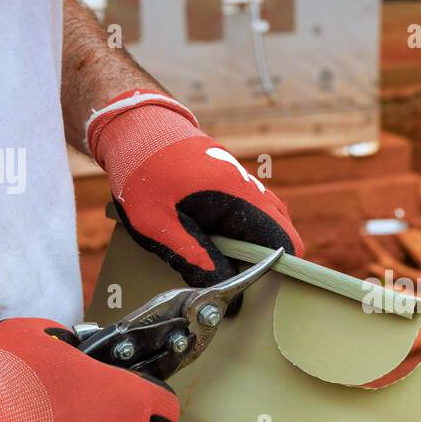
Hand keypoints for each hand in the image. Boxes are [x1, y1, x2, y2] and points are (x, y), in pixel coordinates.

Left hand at [86, 90, 302, 286]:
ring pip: (268, 227)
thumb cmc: (142, 172)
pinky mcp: (234, 186)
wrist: (134, 127)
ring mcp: (245, 186)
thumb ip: (195, 260)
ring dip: (251, 249)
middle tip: (228, 280)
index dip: (274, 272)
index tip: (246, 289)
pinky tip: (211, 242)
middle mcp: (251, 190)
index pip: (286, 244)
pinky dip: (241, 234)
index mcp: (240, 198)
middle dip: (263, 264)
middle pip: (282, 238)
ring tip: (217, 262)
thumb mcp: (159, 226)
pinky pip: (252, 216)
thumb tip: (224, 294)